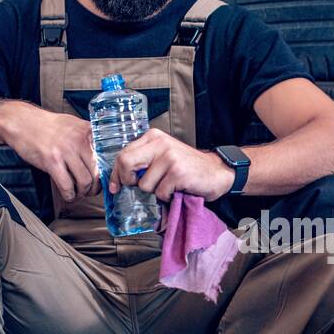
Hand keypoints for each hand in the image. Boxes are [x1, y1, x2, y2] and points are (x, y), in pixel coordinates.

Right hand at [0, 106, 97, 202]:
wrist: (21, 121)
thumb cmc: (45, 125)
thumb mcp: (72, 124)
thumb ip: (86, 139)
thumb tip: (98, 158)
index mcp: (87, 132)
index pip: (104, 158)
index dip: (105, 174)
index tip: (102, 181)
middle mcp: (79, 141)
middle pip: (97, 173)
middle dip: (95, 188)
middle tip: (91, 191)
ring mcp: (65, 151)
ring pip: (84, 182)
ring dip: (83, 193)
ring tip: (79, 194)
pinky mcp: (52, 162)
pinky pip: (67, 185)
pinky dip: (69, 195)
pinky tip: (68, 195)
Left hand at [109, 129, 233, 201]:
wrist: (217, 172)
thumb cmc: (188, 167)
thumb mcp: (163, 156)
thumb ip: (144, 161)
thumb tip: (120, 178)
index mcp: (153, 137)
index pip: (123, 154)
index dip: (116, 174)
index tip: (116, 186)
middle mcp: (160, 143)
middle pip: (125, 163)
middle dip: (127, 180)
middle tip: (137, 187)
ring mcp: (169, 157)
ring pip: (143, 184)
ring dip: (154, 191)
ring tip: (168, 185)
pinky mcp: (178, 172)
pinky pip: (160, 193)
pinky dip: (167, 197)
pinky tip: (177, 189)